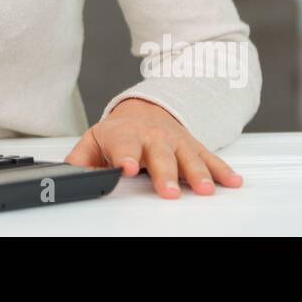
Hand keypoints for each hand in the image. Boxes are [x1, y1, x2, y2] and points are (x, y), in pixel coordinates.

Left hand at [64, 97, 243, 197]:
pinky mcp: (193, 146)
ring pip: (188, 157)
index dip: (125, 157)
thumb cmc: (117, 133)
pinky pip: (210, 158)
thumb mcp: (94, 142)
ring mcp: (175, 142)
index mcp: (124, 136)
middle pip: (160, 155)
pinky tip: (232, 182)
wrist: (143, 110)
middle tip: (168, 191)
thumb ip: (80, 161)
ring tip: (204, 190)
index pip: (124, 146)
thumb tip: (68, 177)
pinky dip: (223, 170)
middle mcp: (152, 137)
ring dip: (198, 173)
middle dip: (165, 173)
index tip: (127, 168)